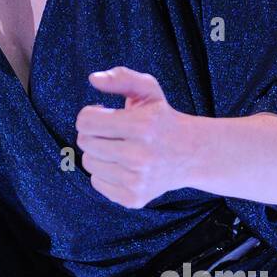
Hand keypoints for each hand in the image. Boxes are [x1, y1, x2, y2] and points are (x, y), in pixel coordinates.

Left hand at [74, 66, 196, 207]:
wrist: (191, 154)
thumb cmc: (162, 119)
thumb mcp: (148, 90)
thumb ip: (121, 77)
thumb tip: (93, 79)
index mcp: (142, 126)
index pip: (86, 122)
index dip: (90, 114)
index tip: (103, 113)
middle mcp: (140, 156)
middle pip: (85, 143)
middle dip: (94, 133)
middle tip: (113, 132)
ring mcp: (137, 180)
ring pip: (88, 163)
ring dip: (98, 153)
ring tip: (119, 148)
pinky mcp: (133, 198)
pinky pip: (96, 183)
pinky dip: (104, 173)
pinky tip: (123, 165)